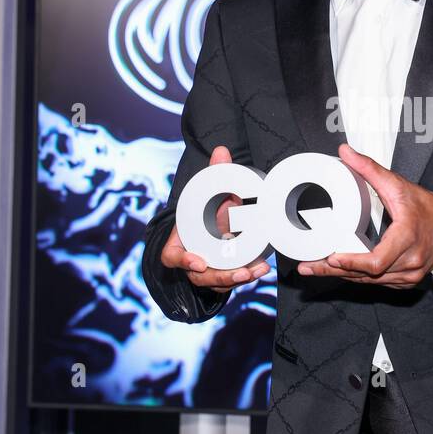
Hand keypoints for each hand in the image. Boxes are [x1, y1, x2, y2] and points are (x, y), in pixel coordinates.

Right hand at [160, 144, 270, 292]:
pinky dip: (247, 275)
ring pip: (217, 282)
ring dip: (238, 278)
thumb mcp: (211, 193)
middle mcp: (191, 260)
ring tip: (257, 270)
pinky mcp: (223, 275)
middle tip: (241, 273)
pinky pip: (231, 281)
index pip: (171, 256)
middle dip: (221, 276)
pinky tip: (261, 268)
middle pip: (199, 277)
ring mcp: (206, 271)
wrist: (213, 225)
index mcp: (180, 241)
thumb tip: (222, 150)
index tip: (199, 262)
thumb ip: (215, 174)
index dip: (182, 261)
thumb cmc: (207, 210)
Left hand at [297, 143, 432, 287]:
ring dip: (344, 276)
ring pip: (370, 282)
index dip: (351, 263)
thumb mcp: (399, 185)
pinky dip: (360, 277)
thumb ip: (370, 169)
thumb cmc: (428, 207)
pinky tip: (341, 272)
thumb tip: (346, 153)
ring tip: (317, 269)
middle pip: (366, 275)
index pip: (375, 262)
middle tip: (308, 267)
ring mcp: (409, 275)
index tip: (331, 258)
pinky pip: (379, 283)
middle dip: (334, 272)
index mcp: (407, 239)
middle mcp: (409, 263)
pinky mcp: (408, 281)